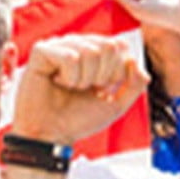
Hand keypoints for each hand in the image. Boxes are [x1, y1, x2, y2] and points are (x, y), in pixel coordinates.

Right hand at [8, 35, 147, 146]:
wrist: (52, 135)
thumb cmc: (78, 119)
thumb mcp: (115, 105)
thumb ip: (134, 85)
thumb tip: (138, 65)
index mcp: (94, 51)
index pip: (119, 46)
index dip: (116, 72)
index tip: (100, 89)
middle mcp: (77, 43)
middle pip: (108, 46)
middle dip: (102, 76)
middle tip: (85, 89)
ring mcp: (59, 45)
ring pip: (90, 51)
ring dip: (84, 80)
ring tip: (71, 87)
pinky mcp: (42, 51)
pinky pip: (70, 57)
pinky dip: (69, 78)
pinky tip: (58, 83)